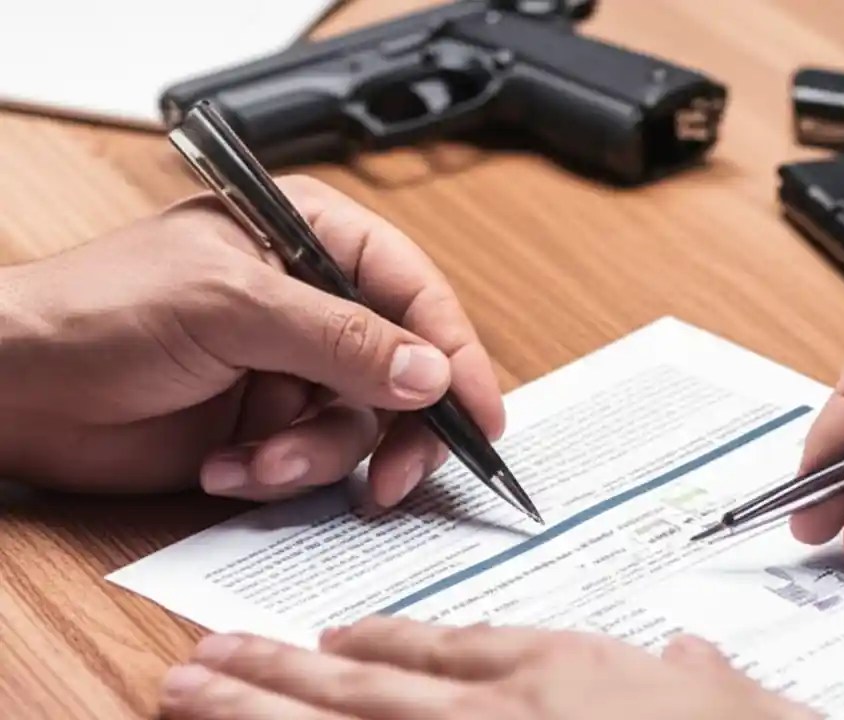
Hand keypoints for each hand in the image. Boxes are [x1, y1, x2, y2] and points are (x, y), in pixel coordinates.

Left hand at [0, 176, 502, 505]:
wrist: (13, 389)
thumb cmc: (101, 312)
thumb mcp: (233, 308)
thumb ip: (342, 340)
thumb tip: (431, 373)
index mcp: (314, 239)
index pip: (415, 292)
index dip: (454, 354)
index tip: (482, 415)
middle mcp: (314, 304)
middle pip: (406, 369)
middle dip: (400, 427)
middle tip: (396, 476)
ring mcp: (293, 368)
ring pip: (362, 426)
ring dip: (315, 457)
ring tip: (259, 460)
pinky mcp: (269, 425)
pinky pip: (314, 461)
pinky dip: (278, 473)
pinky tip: (228, 466)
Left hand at [157, 618, 816, 719]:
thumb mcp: (730, 696)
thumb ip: (696, 668)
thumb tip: (687, 652)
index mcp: (559, 666)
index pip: (446, 644)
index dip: (376, 640)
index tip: (326, 637)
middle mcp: (502, 707)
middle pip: (365, 683)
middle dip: (273, 671)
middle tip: (199, 656)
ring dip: (254, 713)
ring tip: (183, 694)